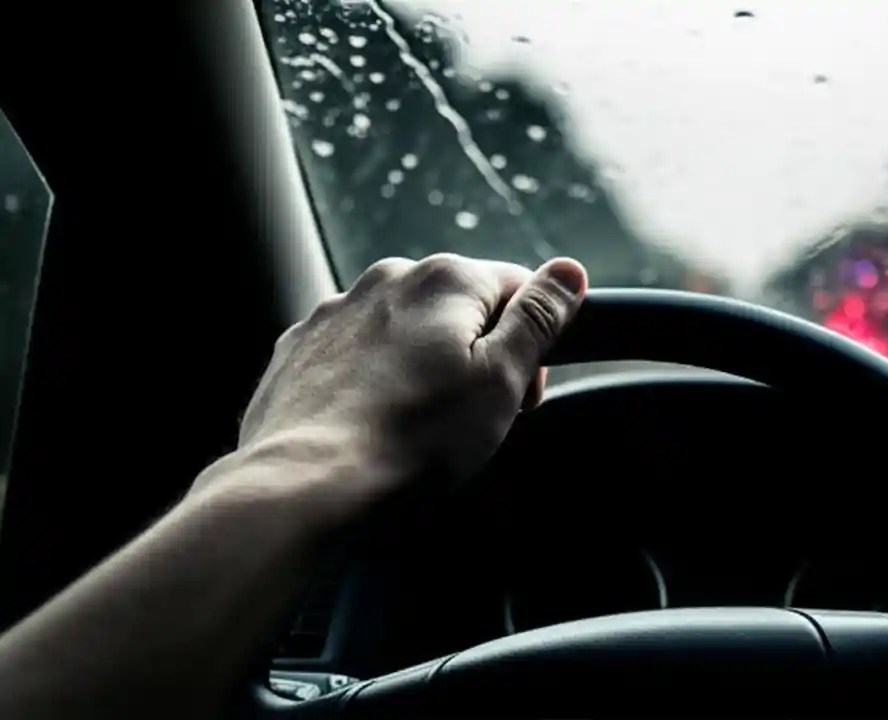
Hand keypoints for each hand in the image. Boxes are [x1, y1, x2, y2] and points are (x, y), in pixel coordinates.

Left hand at [224, 253, 586, 493]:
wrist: (306, 486)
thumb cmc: (413, 441)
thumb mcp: (501, 380)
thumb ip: (539, 318)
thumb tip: (569, 272)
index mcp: (447, 279)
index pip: (520, 290)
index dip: (534, 348)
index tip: (521, 397)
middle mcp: (388, 278)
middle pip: (461, 309)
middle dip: (477, 356)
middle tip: (472, 420)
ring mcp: (337, 311)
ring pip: (407, 332)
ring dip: (424, 368)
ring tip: (417, 428)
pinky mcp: (301, 348)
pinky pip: (357, 355)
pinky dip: (372, 382)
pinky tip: (374, 426)